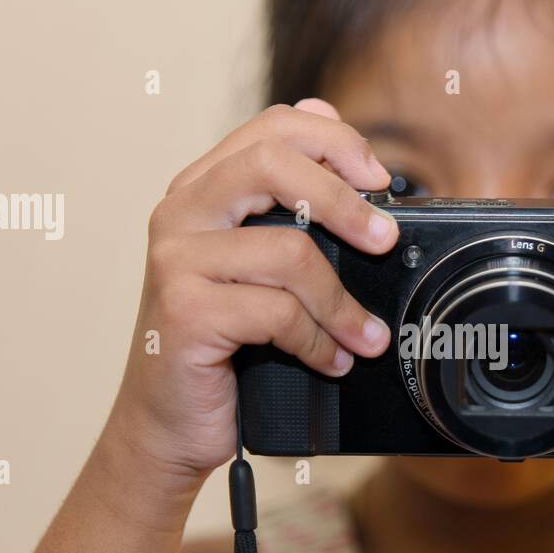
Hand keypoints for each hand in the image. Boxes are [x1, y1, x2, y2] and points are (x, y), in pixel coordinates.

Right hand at [106, 99, 396, 480]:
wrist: (169, 424)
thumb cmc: (222, 347)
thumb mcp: (262, 271)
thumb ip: (293, 217)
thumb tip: (354, 167)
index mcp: (202, 190)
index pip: (271, 128)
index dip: (333, 141)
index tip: (379, 180)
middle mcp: (181, 213)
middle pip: (273, 165)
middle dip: (344, 201)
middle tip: (384, 242)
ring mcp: (176, 261)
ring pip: (289, 251)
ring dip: (342, 303)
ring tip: (365, 337)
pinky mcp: (185, 312)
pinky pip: (278, 312)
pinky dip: (317, 342)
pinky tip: (329, 362)